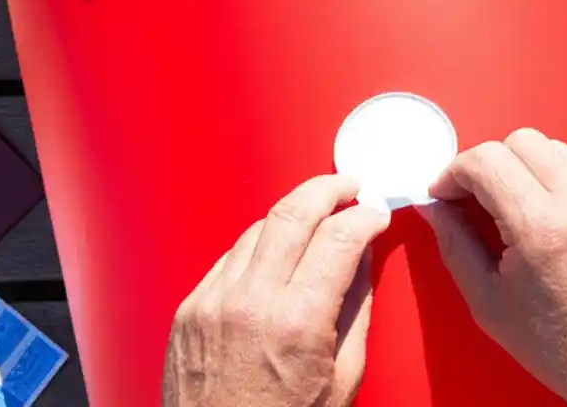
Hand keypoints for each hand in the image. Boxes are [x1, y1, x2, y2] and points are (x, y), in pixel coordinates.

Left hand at [163, 174, 391, 406]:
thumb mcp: (340, 380)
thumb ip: (354, 313)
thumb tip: (362, 262)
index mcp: (295, 323)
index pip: (338, 239)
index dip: (365, 217)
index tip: (377, 212)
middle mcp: (248, 303)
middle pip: (292, 213)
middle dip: (326, 189)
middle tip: (348, 185)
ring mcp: (211, 302)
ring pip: (257, 229)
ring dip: (291, 215)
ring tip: (317, 214)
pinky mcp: (189, 309)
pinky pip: (228, 258)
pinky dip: (257, 246)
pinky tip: (276, 251)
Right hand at [421, 128, 566, 405]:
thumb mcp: (490, 303)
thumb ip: (455, 243)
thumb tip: (435, 208)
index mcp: (543, 230)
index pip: (485, 160)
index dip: (454, 173)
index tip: (447, 192)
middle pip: (519, 142)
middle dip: (489, 165)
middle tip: (478, 199)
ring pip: (555, 149)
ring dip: (527, 170)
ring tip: (521, 211)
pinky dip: (564, 179)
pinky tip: (556, 214)